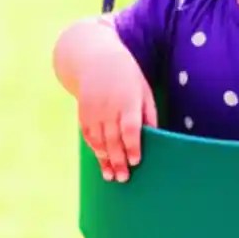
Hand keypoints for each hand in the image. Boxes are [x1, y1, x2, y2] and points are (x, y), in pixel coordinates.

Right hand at [78, 58, 157, 182]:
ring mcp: (92, 111)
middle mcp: (108, 108)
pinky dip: (94, 149)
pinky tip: (100, 161)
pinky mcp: (82, 113)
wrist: (95, 58)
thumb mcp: (143, 89)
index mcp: (127, 101)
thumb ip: (149, 113)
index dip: (132, 145)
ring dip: (104, 160)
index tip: (136, 161)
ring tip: (111, 177)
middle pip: (113, 139)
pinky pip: (88, 135)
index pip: (130, 128)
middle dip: (118, 160)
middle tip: (124, 178)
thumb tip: (156, 135)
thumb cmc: (128, 76)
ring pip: (98, 141)